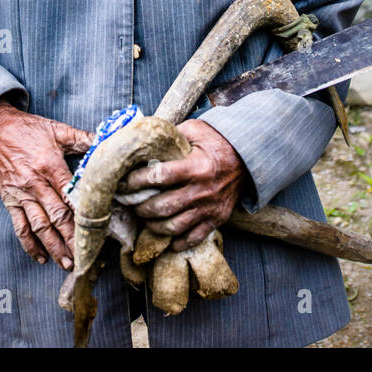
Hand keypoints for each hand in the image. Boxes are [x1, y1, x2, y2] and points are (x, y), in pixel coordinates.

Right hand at [0, 98, 93, 270]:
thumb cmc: (27, 129)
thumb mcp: (57, 129)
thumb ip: (82, 138)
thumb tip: (106, 141)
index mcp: (49, 165)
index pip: (70, 194)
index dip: (83, 212)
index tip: (97, 228)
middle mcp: (35, 184)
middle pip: (57, 215)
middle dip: (71, 238)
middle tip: (85, 256)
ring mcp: (21, 195)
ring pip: (39, 226)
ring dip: (53, 246)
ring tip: (66, 263)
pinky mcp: (10, 201)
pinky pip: (19, 226)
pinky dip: (29, 244)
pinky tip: (41, 257)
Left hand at [116, 118, 246, 250]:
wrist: (249, 158)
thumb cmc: (217, 142)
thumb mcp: (195, 130)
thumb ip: (171, 135)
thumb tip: (143, 138)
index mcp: (195, 166)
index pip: (159, 176)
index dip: (136, 181)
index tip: (123, 183)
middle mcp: (202, 190)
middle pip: (163, 207)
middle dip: (141, 208)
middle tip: (131, 204)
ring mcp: (210, 207)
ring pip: (175, 226)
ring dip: (154, 226)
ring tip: (145, 219)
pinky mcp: (217, 219)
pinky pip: (194, 237)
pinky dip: (178, 241)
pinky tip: (167, 237)